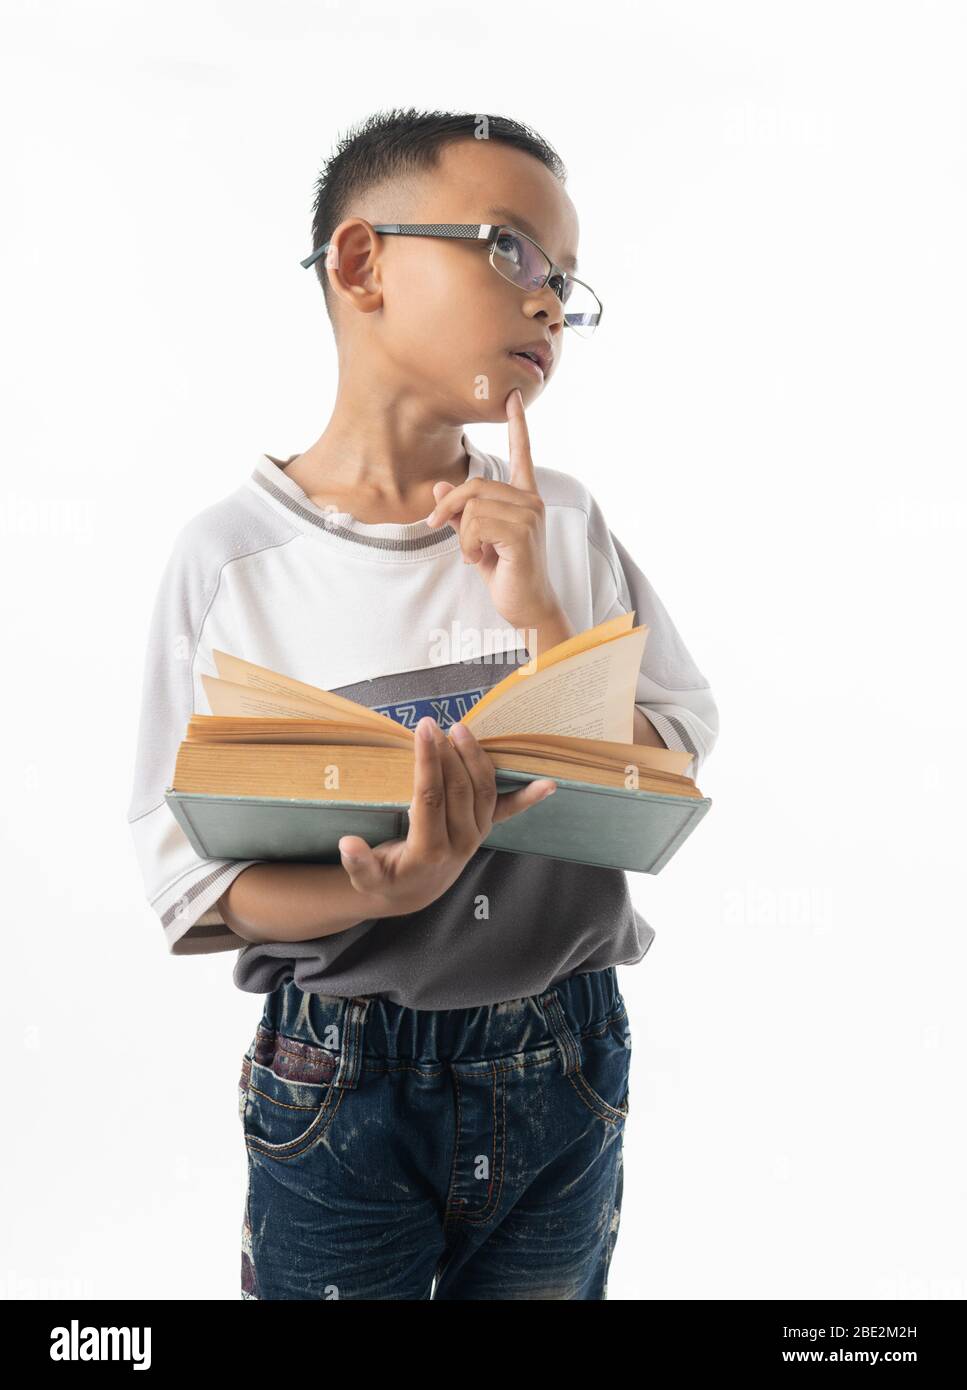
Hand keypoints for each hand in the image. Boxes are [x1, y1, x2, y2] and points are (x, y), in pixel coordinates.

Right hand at [337, 715, 555, 916]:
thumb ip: (358, 863)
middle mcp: (460, 842)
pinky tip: (549, 784)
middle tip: (431, 724)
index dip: (427, 762)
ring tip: (459, 729)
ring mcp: (477, 835)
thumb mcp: (366, 878)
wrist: (413, 893)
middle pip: (459, 788)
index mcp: (430, 850)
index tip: (421, 730)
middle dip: (446, 752)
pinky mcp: (485, 829)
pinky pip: (508, 810)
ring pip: (483, 790)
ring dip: (475, 757)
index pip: (430, 797)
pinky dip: (528, 797)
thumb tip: (349, 844)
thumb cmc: (386, 879)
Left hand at [425, 388, 558, 631]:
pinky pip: (476, 525)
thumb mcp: (475, 539)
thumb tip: (438, 487)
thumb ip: (460, 513)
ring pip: (473, 507)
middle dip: (450, 508)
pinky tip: (479, 559)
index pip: (522, 454)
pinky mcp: (521, 533)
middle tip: (436, 526)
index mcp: (524, 497)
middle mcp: (530, 501)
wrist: (526, 606)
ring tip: (473, 554)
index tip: (514, 397)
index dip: (518, 425)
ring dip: (462, 535)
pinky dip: (467, 544)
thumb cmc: (505, 572)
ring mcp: (529, 515)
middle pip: (475, 485)